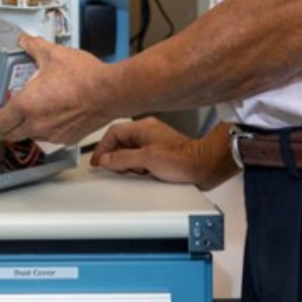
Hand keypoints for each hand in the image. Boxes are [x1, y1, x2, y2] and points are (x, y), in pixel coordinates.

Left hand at [0, 35, 118, 145]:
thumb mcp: (54, 54)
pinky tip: (53, 114)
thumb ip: (34, 47)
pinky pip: (49, 138)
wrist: (110, 92)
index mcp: (27, 105)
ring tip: (34, 110)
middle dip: (6, 125)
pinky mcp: (67, 138)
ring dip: (27, 127)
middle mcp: (37, 124)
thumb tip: (25, 41)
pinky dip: (47, 129)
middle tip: (9, 113)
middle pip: (10, 135)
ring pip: (30, 136)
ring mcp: (52, 134)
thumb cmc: (84, 77)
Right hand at [92, 119, 238, 190]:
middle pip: (120, 141)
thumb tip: (105, 159)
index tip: (98, 161)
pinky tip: (143, 173)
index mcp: (143, 127)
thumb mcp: (147, 160)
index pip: (114, 132)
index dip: (103, 147)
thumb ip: (123, 158)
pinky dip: (137, 166)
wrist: (204, 167)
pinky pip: (139, 157)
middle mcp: (148, 132)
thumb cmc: (182, 160)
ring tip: (134, 171)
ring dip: (127, 162)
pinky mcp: (159, 153)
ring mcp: (154, 142)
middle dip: (116, 156)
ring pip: (129, 150)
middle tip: (114, 168)